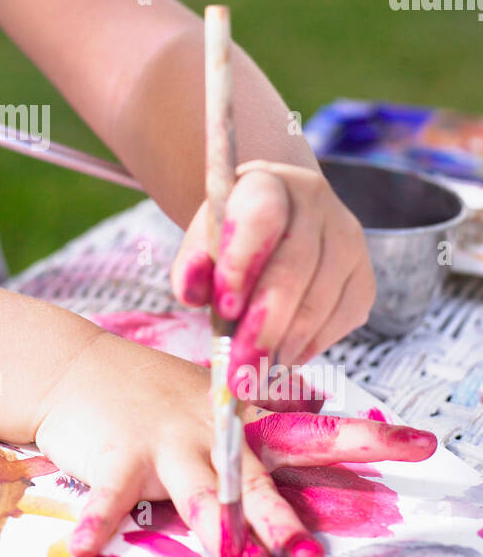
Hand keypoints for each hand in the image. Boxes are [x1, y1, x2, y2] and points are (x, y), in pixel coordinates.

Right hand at [34, 328, 434, 556]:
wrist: (75, 366)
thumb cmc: (149, 389)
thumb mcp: (214, 394)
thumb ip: (263, 408)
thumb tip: (317, 402)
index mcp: (240, 424)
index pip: (311, 432)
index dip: (365, 440)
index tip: (421, 444)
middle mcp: (209, 432)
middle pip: (256, 476)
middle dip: (283, 515)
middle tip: (308, 553)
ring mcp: (162, 443)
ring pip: (195, 486)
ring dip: (214, 523)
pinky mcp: (114, 455)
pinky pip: (107, 495)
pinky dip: (96, 522)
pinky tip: (85, 551)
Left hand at [169, 160, 376, 396]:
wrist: (276, 224)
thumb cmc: (231, 239)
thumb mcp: (203, 243)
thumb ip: (192, 267)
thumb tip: (191, 294)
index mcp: (268, 181)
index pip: (263, 216)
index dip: (244, 262)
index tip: (224, 308)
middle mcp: (316, 201)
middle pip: (296, 265)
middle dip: (266, 324)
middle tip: (239, 367)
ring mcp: (348, 237)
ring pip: (323, 297)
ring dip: (287, 344)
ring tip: (255, 375)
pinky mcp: (365, 275)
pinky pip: (344, 317)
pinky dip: (312, 345)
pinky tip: (283, 360)